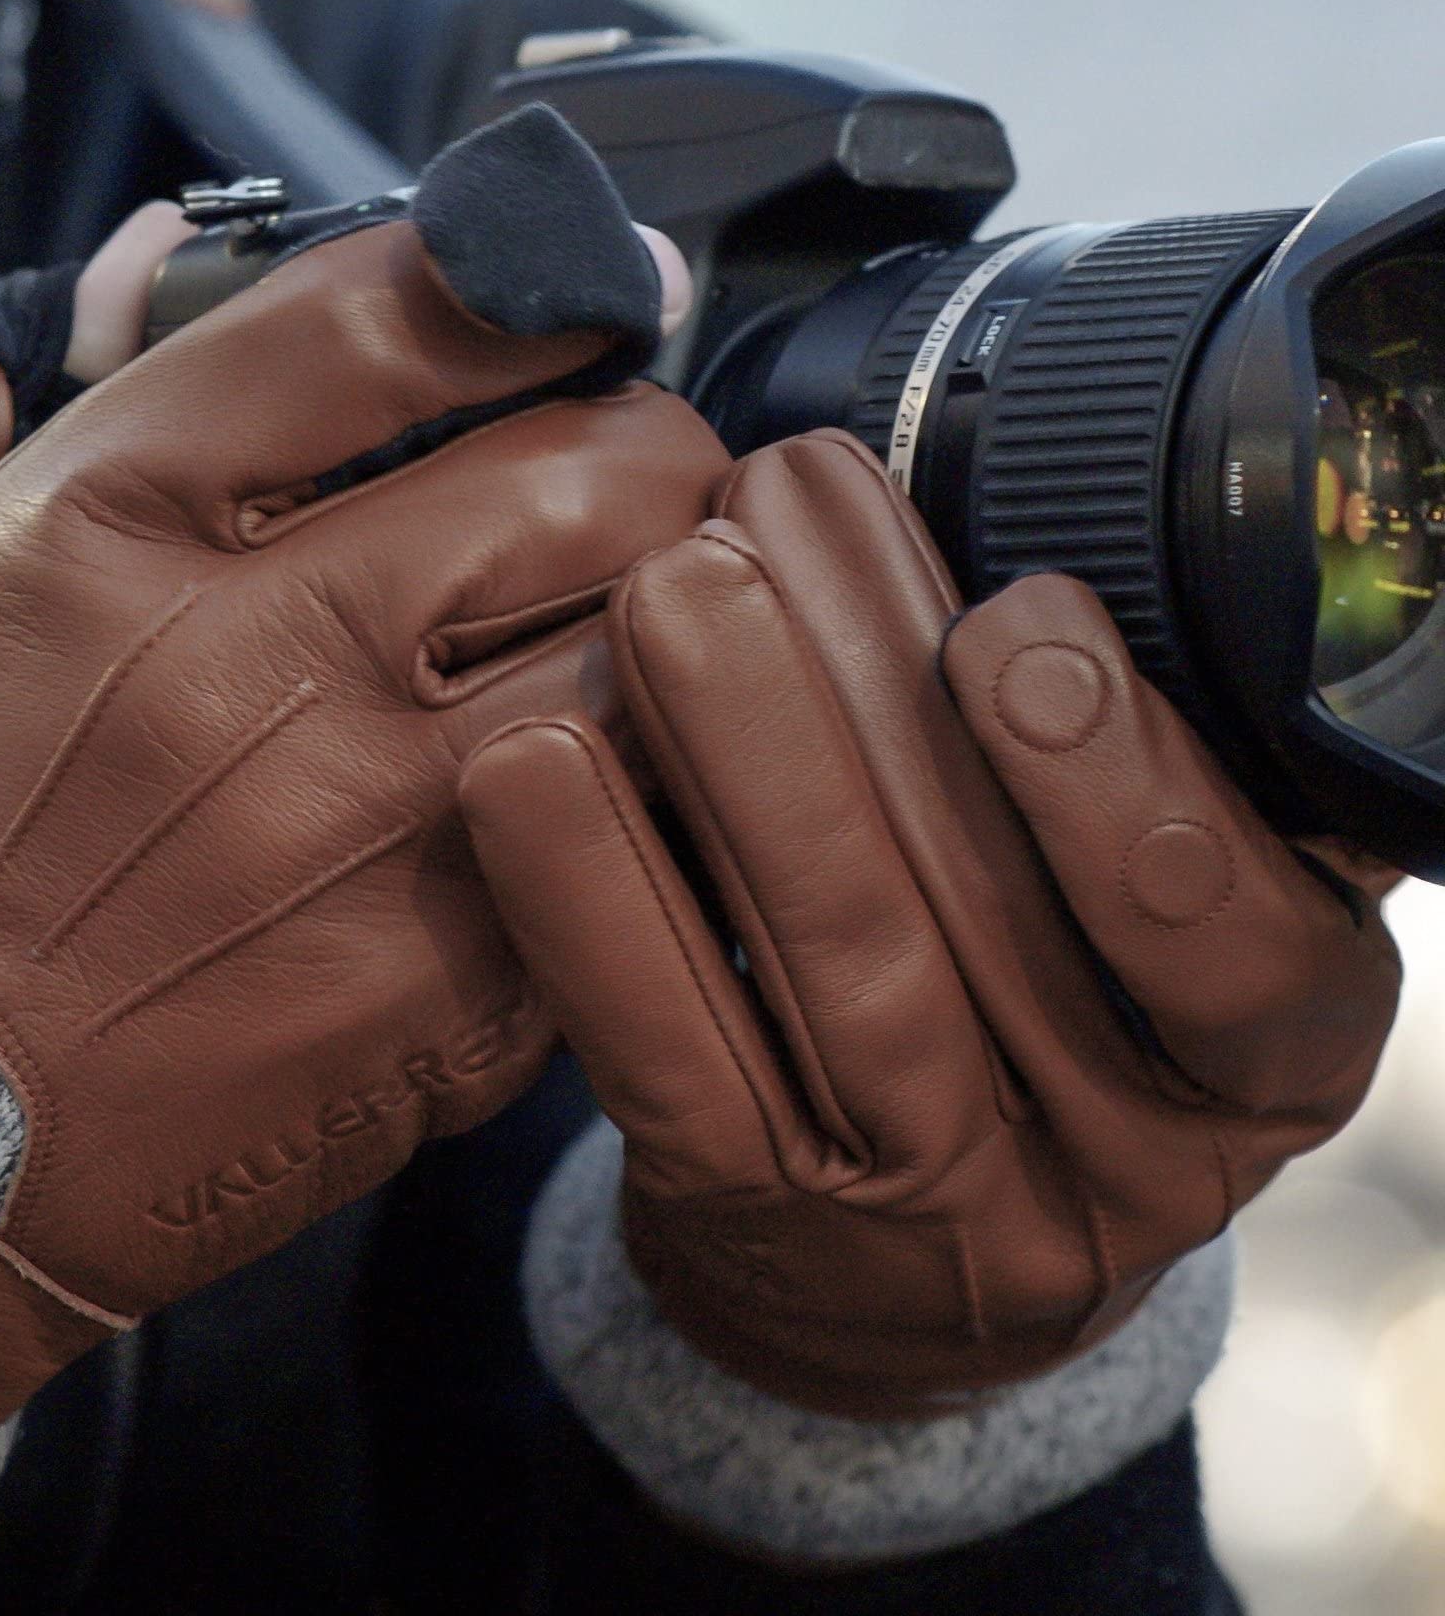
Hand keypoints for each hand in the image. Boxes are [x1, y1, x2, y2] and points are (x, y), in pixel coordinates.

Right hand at [0, 107, 729, 1421]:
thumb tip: (134, 260)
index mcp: (110, 523)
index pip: (387, 319)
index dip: (531, 271)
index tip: (598, 278)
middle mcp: (261, 655)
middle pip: (590, 468)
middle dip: (648, 440)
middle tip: (631, 467)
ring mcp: (373, 829)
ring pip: (657, 646)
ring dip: (678, 613)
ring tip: (645, 618)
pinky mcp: (454, 988)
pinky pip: (640, 834)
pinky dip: (654, 785)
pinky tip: (616, 781)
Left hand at [461, 428, 1399, 1418]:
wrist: (908, 1271)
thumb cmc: (1039, 1028)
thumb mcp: (1147, 942)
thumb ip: (1127, 791)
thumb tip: (997, 550)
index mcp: (1248, 1068)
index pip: (1240, 957)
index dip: (1129, 789)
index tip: (1016, 619)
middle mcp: (1109, 1156)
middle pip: (996, 922)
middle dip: (880, 685)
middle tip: (785, 511)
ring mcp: (925, 1205)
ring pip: (839, 968)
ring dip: (746, 758)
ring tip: (672, 589)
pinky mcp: (750, 1212)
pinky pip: (670, 1050)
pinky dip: (597, 897)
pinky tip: (536, 765)